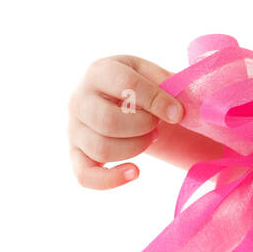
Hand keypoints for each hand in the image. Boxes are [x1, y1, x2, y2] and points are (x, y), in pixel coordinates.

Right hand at [67, 54, 183, 189]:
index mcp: (99, 71)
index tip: (178, 112)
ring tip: (151, 137)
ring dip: (136, 147)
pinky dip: (111, 180)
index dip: (156, 100)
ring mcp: (73, 129)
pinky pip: (85, 176)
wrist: (113, 97)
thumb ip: (168, 85)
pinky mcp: (75, 154)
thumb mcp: (152, 74)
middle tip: (158, 123)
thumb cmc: (138, 86)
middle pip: (108, 121)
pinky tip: (135, 172)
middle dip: (144, 126)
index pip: (126, 84)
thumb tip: (179, 112)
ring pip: (101, 148)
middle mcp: (79, 99)